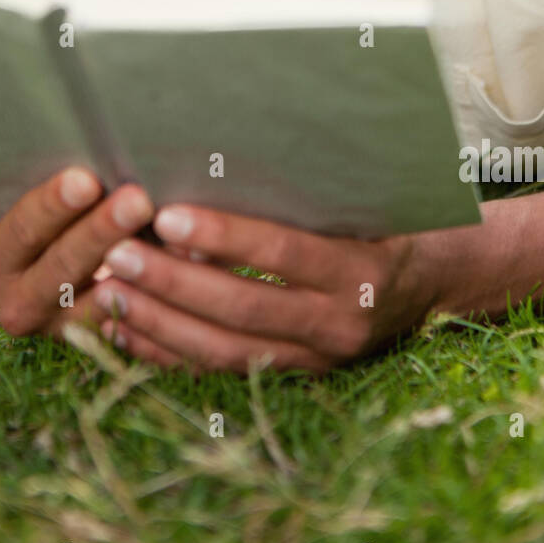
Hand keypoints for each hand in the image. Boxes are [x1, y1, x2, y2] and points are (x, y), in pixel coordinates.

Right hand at [0, 168, 163, 340]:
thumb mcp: (40, 209)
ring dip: (137, 270)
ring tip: (173, 239)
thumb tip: (116, 156)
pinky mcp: (94, 344)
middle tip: (137, 200)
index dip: (54, 204)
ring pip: (99, 302)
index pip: (24, 227)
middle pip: (63, 266)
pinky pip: (130, 326)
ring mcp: (56, 329)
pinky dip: (159, 299)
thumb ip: (69, 190)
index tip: (87, 179)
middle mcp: (17, 302)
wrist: (34, 278)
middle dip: (101, 231)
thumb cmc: (46, 223)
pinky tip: (188, 271)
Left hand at [92, 205, 439, 372]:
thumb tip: (212, 165)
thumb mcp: (358, 196)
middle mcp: (340, 323)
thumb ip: (300, 189)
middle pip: (243, 308)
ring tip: (110, 289)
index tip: (168, 216)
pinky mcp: (295, 377)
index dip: (224, 235)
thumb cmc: (384, 218)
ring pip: (226, 350)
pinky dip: (169, 352)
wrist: (433, 282)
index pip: (283, 251)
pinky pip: (221, 371)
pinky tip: (126, 327)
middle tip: (119, 253)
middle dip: (174, 282)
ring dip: (160, 322)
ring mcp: (316, 358)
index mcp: (359, 269)